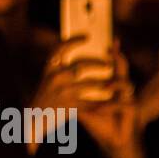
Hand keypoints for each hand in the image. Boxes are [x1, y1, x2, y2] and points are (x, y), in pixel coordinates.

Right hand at [35, 36, 137, 155]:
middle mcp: (55, 78)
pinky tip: (121, 102)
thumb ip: (62, 66)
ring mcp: (63, 93)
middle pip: (82, 66)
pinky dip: (110, 103)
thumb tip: (82, 50)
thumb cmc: (44, 97)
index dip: (73, 41)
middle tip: (110, 64)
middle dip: (99, 64)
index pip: (60, 49)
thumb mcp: (48, 78)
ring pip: (93, 85)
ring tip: (126, 85)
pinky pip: (95, 104)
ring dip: (112, 84)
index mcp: (49, 68)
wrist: (32, 121)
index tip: (87, 36)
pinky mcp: (71, 108)